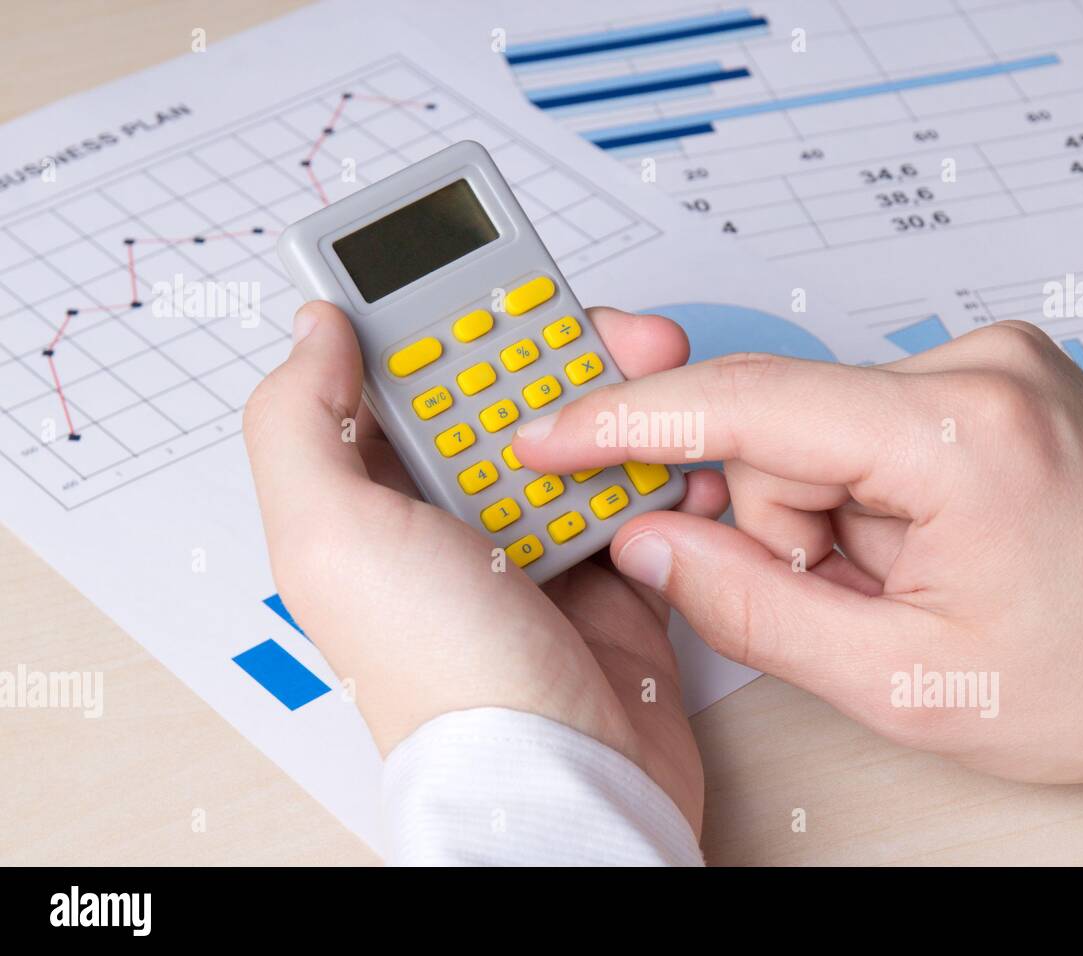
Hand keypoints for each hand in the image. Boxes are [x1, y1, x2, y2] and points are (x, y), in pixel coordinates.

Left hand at [242, 302, 727, 833]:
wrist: (562, 774)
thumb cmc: (442, 672)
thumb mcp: (329, 536)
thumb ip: (300, 420)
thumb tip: (317, 327)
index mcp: (375, 492)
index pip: (406, 369)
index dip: (451, 314)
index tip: (499, 278)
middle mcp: (450, 510)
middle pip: (508, 387)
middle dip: (566, 349)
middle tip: (617, 339)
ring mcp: (530, 537)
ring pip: (582, 430)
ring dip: (629, 404)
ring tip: (665, 394)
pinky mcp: (603, 567)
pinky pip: (638, 490)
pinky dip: (666, 469)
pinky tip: (683, 461)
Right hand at [513, 321, 1082, 788]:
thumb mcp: (911, 679)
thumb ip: (755, 608)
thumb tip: (655, 542)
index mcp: (956, 433)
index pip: (744, 402)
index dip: (626, 421)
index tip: (550, 433)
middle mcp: (976, 368)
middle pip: (783, 435)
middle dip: (789, 533)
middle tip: (858, 605)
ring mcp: (990, 366)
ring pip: (824, 440)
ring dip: (839, 527)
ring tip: (917, 588)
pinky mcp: (994, 382)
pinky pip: (873, 434)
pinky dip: (874, 504)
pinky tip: (933, 554)